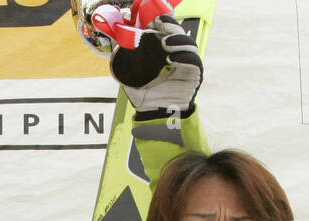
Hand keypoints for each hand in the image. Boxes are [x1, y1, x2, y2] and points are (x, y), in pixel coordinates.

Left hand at [75, 1, 201, 118]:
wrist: (153, 115)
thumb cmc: (143, 93)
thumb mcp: (129, 72)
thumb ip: (123, 56)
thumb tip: (114, 37)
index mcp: (162, 48)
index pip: (165, 28)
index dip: (160, 20)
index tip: (150, 17)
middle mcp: (176, 52)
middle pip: (178, 33)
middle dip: (169, 26)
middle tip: (159, 23)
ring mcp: (186, 63)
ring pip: (188, 45)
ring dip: (178, 40)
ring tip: (165, 42)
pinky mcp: (193, 75)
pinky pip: (194, 62)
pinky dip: (185, 58)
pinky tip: (172, 58)